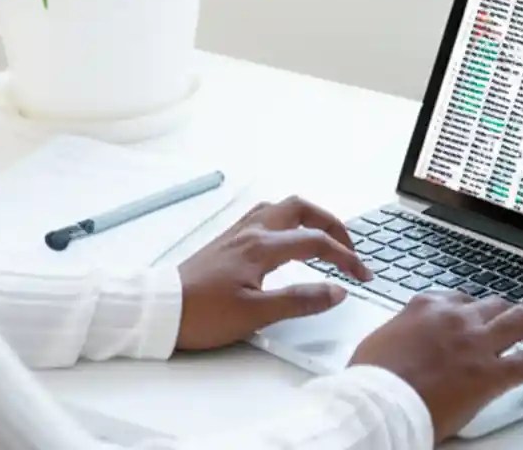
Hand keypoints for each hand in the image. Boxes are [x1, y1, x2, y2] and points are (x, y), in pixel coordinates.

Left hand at [176, 196, 372, 350]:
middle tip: (348, 248)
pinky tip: (286, 239)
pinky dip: (287, 221)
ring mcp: (237, 233)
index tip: (362, 276)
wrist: (160, 310)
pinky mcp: (226, 241)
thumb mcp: (256, 314)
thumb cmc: (203, 314)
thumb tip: (336, 290)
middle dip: (332, 224)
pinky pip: (264, 216)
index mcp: (262, 247)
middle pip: (302, 209)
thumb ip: (300, 300)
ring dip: (308, 217)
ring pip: (281, 208)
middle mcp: (251, 231)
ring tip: (323, 239)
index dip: (346, 257)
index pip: (316, 242)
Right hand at [351, 292, 522, 440]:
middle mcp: (455, 317)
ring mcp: (476, 343)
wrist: (378, 403)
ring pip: (520, 321)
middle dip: (507, 317)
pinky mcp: (491, 373)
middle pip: (494, 305)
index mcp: (425, 308)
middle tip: (517, 331)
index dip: (472, 313)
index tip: (476, 322)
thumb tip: (403, 342)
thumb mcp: (379, 344)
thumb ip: (401, 334)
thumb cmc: (371, 381)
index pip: (458, 299)